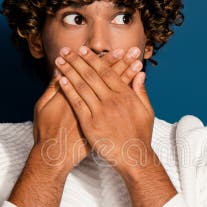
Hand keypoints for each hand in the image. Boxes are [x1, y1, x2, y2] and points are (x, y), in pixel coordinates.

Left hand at [55, 45, 154, 173]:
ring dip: (70, 71)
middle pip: (92, 75)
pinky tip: (61, 80)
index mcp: (125, 95)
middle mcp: (112, 100)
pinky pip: (77, 103)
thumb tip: (140, 73)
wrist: (133, 157)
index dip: (94, 59)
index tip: (84, 50)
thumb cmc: (140, 135)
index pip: (107, 71)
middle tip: (67, 50)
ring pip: (82, 86)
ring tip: (60, 60)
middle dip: (78, 60)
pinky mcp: (90, 124)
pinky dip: (68, 90)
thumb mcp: (146, 111)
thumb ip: (141, 91)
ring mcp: (100, 112)